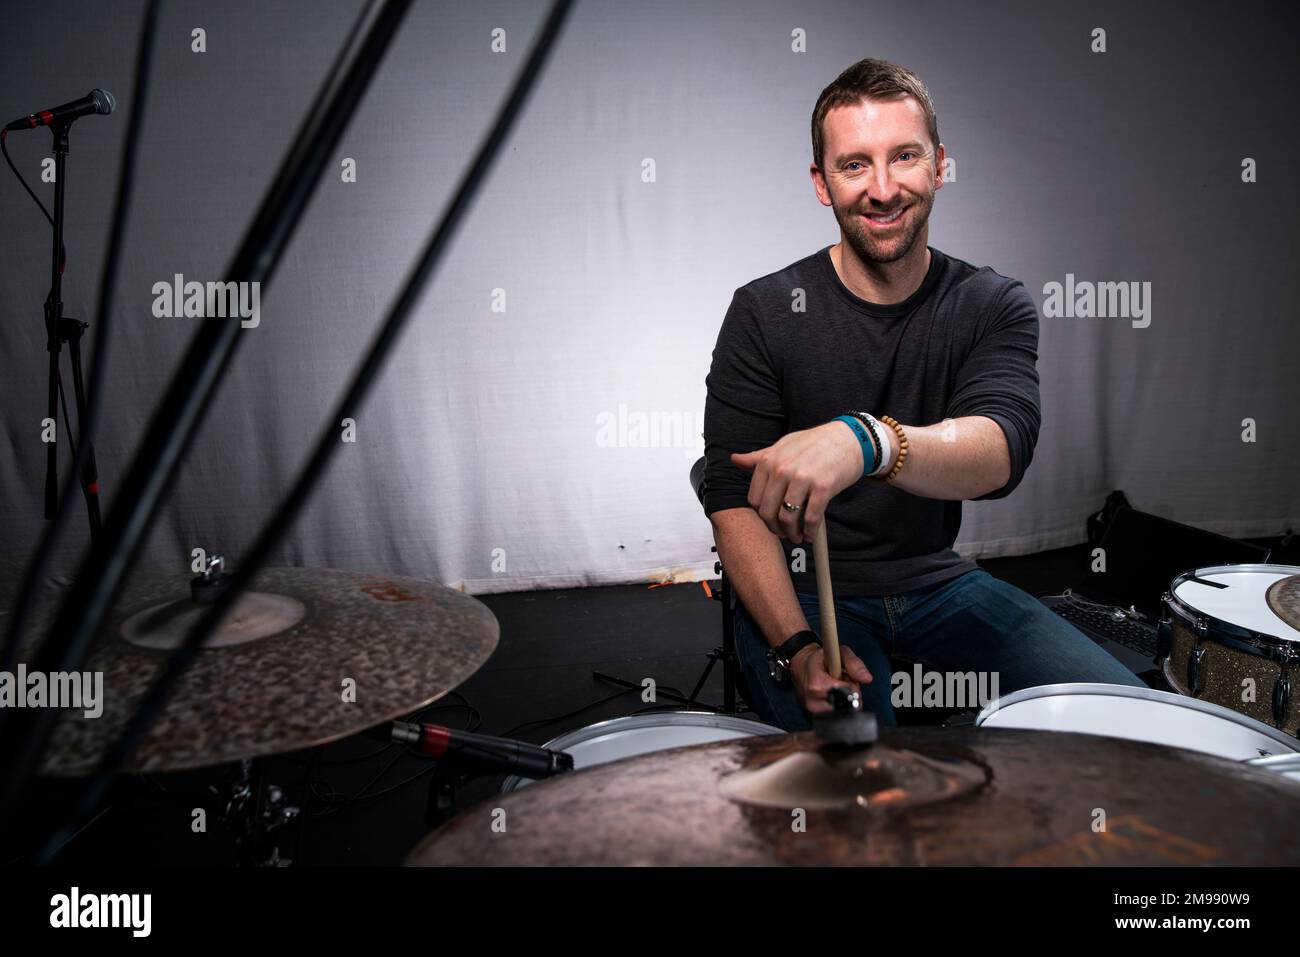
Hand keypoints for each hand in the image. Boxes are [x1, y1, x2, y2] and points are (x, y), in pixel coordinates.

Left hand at [730, 421, 862, 542]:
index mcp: (769, 461)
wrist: (849, 438)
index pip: (754, 499)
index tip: (770, 521)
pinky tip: (810, 534)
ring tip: (797, 536)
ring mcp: (802, 478)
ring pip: (787, 517)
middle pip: (768, 512)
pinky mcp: (822, 487)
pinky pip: (810, 518)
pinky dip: (809, 531)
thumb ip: (759, 457)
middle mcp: (782, 469)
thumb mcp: (783, 445)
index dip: (762, 516)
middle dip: (775, 528)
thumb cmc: (816, 442)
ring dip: (792, 533)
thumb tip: (734, 459)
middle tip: (784, 533)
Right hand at [790, 643, 872, 714]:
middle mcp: (812, 702)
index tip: (845, 676)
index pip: (847, 694)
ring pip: (843, 713)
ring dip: (844, 702)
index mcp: (817, 685)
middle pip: (846, 706)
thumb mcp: (839, 653)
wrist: (801, 666)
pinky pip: (836, 716)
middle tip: (840, 682)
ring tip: (836, 689)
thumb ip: (854, 663)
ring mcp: (812, 712)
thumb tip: (867, 678)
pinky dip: (838, 707)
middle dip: (849, 695)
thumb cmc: (821, 659)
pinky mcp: (814, 717)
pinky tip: (832, 697)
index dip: (852, 685)